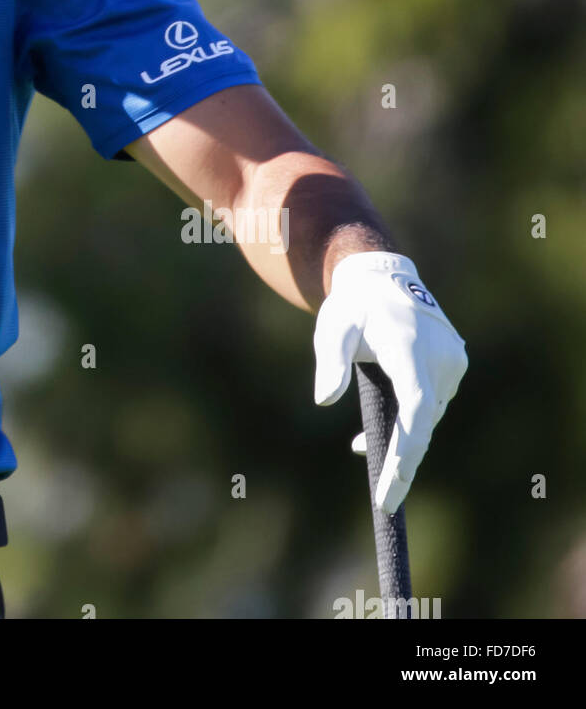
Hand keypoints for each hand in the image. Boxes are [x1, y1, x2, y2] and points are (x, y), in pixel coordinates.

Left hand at [313, 251, 466, 513]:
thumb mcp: (333, 327)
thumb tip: (324, 399)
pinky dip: (411, 419)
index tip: (391, 485)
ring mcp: (451, 361)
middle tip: (383, 500)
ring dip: (402, 436)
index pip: (414, 409)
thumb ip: (330, 361)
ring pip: (427, 415)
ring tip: (360, 446)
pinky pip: (432, 403)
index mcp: (409, 347)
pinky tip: (383, 427)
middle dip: (404, 461)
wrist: (382, 278)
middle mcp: (439, 356)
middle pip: (423, 422)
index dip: (406, 452)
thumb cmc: (352, 306)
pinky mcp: (454, 365)